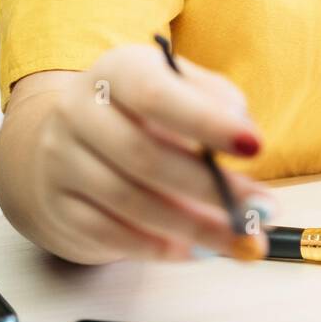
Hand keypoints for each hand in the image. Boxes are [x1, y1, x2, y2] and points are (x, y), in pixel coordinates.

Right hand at [25, 43, 276, 263]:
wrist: (69, 139)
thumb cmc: (144, 113)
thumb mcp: (179, 87)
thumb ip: (217, 102)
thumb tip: (246, 137)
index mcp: (116, 71)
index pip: (156, 95)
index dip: (206, 122)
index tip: (255, 147)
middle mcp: (79, 111)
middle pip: (144, 156)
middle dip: (211, 189)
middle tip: (262, 209)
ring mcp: (61, 160)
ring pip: (130, 202)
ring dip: (195, 227)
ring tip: (242, 238)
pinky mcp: (58, 206)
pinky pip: (109, 234)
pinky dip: (159, 248)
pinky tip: (198, 251)